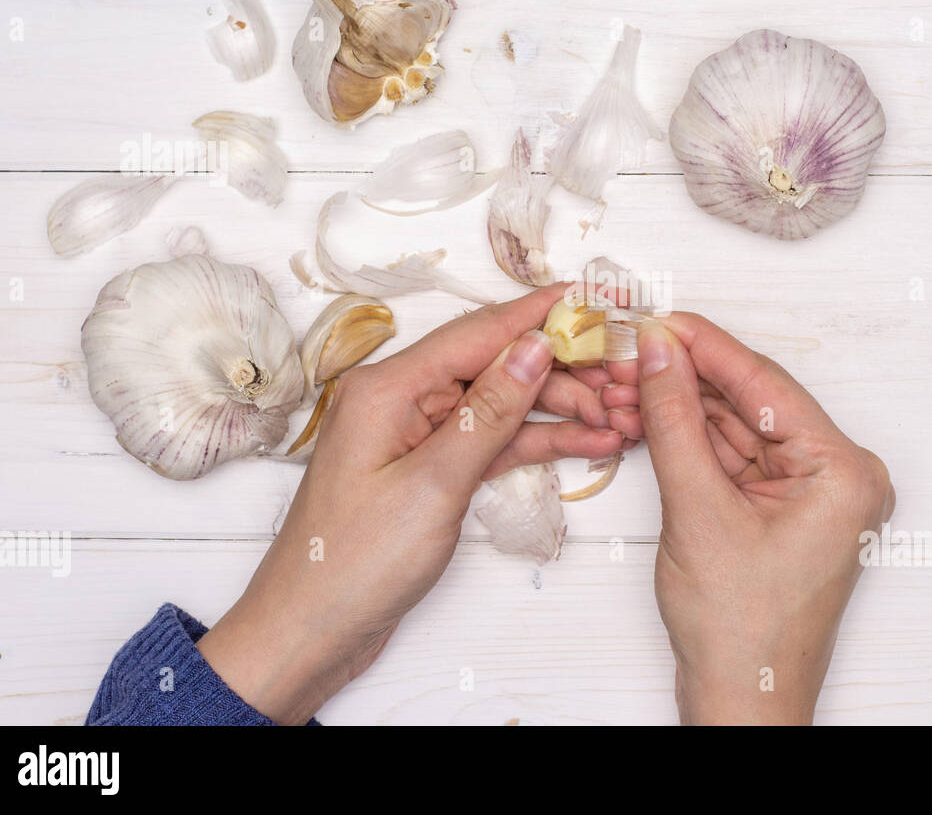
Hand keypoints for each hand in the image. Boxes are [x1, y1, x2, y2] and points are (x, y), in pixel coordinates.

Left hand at [197, 283, 624, 723]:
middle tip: (623, 376)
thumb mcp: (433, 484)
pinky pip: (492, 441)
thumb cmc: (352, 564)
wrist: (309, 633)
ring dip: (558, 409)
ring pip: (501, 404)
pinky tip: (586, 443)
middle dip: (562, 369)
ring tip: (619, 415)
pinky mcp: (430, 471)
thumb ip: (489, 413)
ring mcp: (417, 435)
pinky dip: (535, 442)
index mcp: (389, 387)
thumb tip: (532, 347)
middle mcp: (402, 400)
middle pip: (495, 364)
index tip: (595, 299)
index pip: (479, 333)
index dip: (540, 314)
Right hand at [604, 315, 893, 724]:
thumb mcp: (697, 511)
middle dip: (686, 376)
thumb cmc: (741, 632)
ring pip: (736, 427)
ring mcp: (809, 494)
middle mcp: (837, 476)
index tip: (658, 318)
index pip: (765, 385)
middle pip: (751, 401)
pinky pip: (732, 457)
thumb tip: (657, 352)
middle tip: (631, 346)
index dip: (705, 346)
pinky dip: (691, 439)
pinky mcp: (780, 510)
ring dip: (682, 406)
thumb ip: (674, 421)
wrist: (740, 704)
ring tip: (626, 379)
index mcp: (843, 473)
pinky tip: (650, 414)